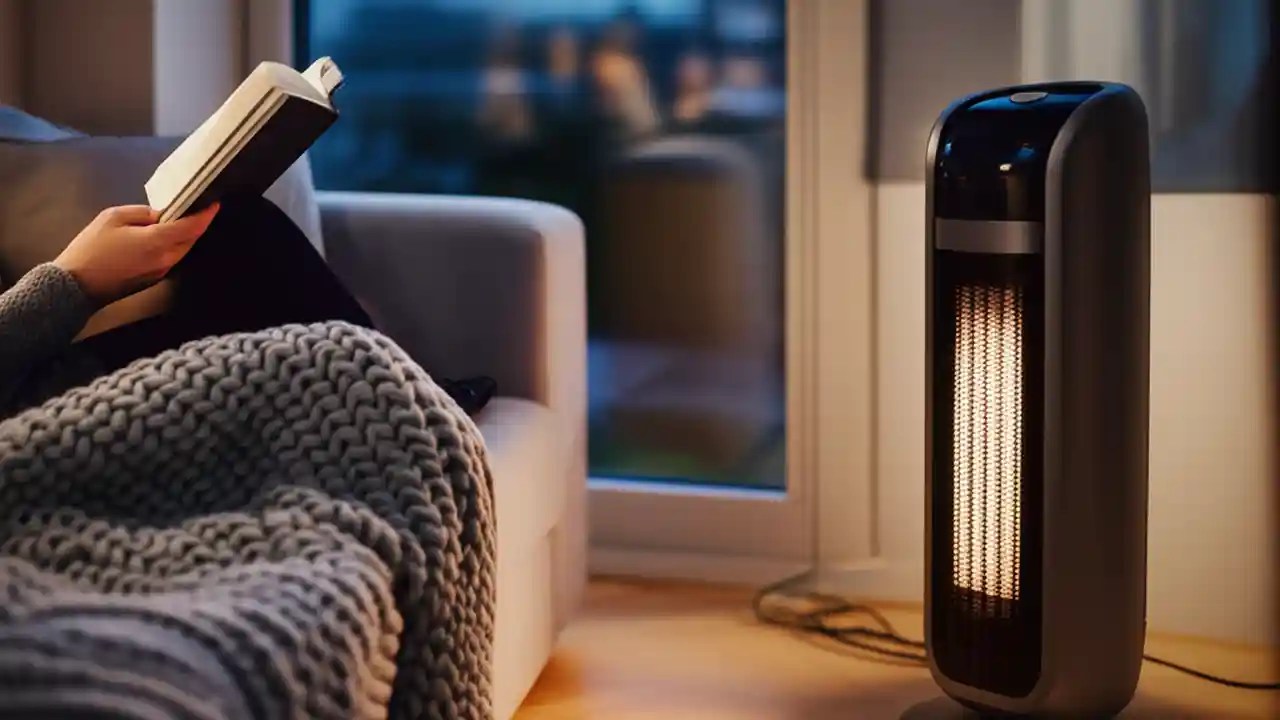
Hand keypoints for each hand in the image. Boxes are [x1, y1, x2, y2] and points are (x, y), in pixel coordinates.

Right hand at [54, 203, 219, 304]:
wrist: (76, 285)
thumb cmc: (91, 248)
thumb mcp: (113, 217)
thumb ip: (143, 213)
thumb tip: (161, 214)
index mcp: (158, 242)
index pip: (193, 227)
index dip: (206, 214)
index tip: (214, 203)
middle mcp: (166, 259)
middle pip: (191, 239)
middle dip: (196, 223)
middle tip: (195, 207)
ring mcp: (162, 272)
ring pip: (182, 250)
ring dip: (184, 235)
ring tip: (179, 219)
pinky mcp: (154, 279)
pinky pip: (171, 258)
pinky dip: (173, 246)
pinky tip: (164, 236)